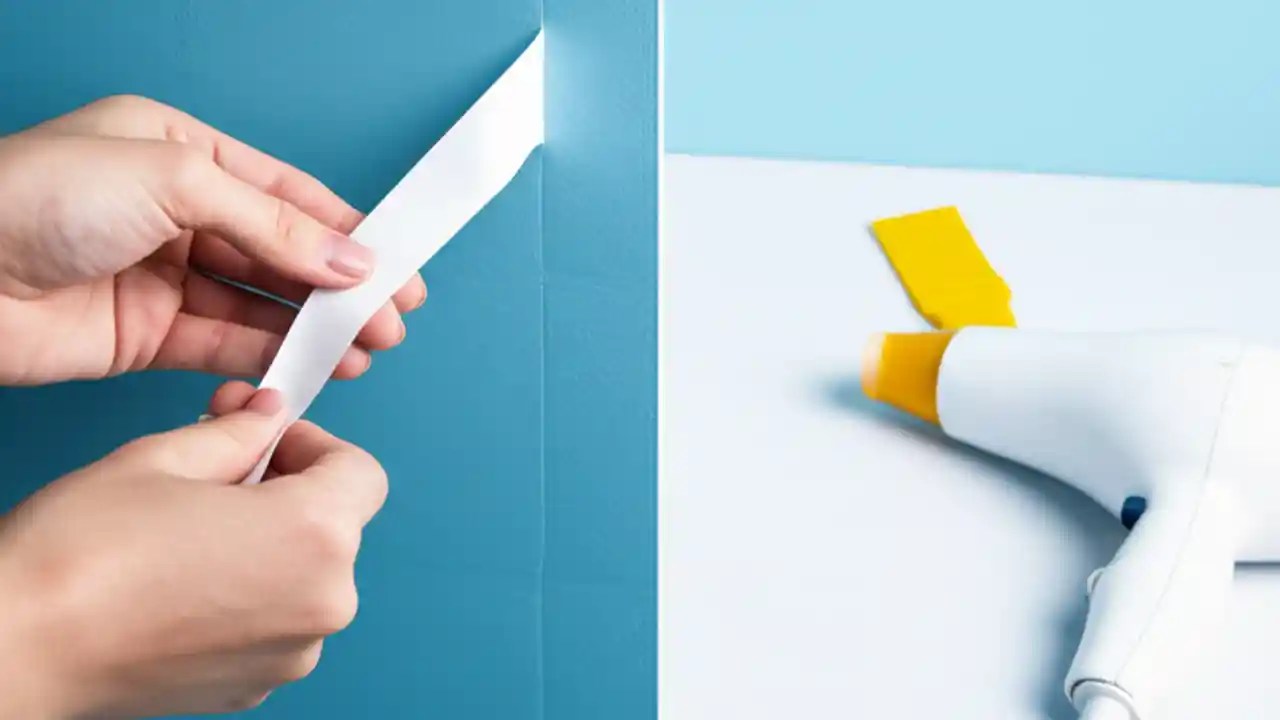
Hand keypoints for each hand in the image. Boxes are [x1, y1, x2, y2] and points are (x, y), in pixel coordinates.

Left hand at [0, 95, 425, 384]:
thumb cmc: (34, 196)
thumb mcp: (174, 180)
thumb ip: (270, 224)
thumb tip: (349, 260)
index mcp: (179, 151)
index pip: (283, 193)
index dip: (345, 229)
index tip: (396, 266)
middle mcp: (174, 212)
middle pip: (278, 253)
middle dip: (338, 287)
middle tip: (390, 320)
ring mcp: (160, 276)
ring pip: (257, 305)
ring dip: (312, 327)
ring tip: (364, 350)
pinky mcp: (144, 335)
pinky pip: (223, 346)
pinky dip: (270, 357)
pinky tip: (312, 365)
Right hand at [0, 383, 386, 717]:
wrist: (19, 649)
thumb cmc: (82, 554)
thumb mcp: (164, 457)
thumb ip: (239, 434)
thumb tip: (268, 416)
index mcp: (315, 534)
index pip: (362, 473)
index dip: (315, 446)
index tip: (269, 442)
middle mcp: (324, 601)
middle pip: (336, 527)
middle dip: (287, 493)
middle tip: (219, 478)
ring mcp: (294, 653)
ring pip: (306, 577)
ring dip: (268, 548)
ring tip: (191, 536)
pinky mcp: (257, 686)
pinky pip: (276, 623)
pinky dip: (249, 598)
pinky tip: (185, 585)